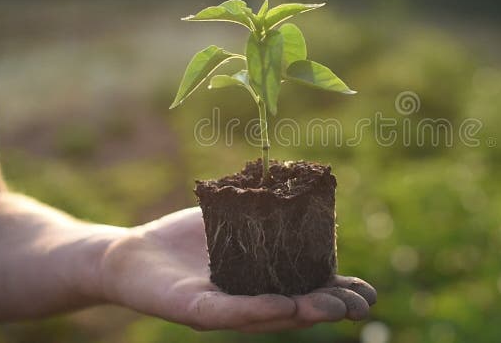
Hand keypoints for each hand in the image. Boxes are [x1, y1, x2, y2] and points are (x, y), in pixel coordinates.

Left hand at [99, 208, 376, 332]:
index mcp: (265, 282)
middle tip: (360, 305)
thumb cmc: (186, 239)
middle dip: (331, 307)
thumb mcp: (235, 218)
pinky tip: (283, 305)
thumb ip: (268, 210)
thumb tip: (306, 183)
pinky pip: (227, 312)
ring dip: (304, 312)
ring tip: (330, 306)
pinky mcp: (193, 311)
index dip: (340, 293)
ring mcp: (223, 310)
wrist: (132, 255)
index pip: (309, 290)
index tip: (368, 293)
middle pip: (298, 310)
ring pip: (269, 316)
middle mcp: (250, 303)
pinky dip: (257, 310)